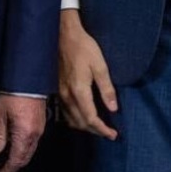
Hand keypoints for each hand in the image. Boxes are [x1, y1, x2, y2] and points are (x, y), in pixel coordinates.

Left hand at [0, 95, 46, 171]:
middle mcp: (35, 133)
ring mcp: (40, 127)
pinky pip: (32, 141)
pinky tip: (14, 145)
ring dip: (18, 158)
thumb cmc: (12, 92)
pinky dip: (23, 148)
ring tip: (5, 161)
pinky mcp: (40, 120)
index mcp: (25, 135)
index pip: (16, 160)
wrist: (28, 75)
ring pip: (29, 150)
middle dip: (13, 167)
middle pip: (25, 158)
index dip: (6, 171)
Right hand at [57, 9, 117, 139]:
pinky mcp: (57, 89)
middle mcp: (67, 96)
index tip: (113, 135)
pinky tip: (83, 116)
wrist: (63, 35)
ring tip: (98, 127)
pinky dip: (75, 120)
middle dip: (95, 131)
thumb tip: (113, 109)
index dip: (102, 130)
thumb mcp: (100, 65)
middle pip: (80, 123)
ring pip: (71, 120)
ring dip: (85, 127)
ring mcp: (60, 94)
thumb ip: (106, 88)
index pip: (91, 119)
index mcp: (79, 91)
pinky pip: (65, 112)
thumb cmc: (84, 48)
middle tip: (109, 133)